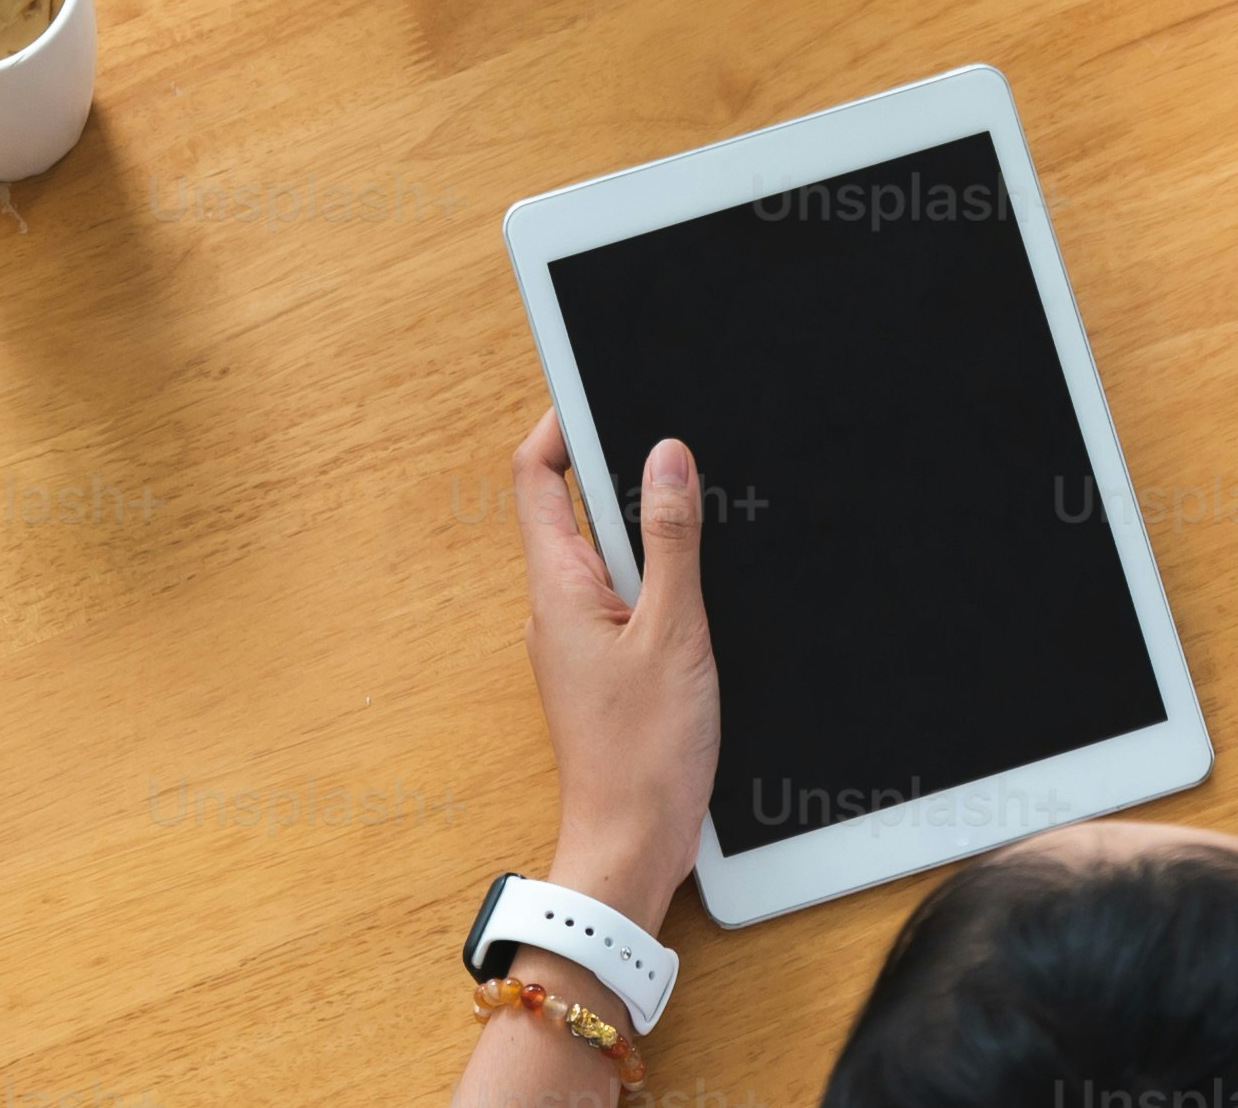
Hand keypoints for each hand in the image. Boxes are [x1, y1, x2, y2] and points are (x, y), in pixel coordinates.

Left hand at [505, 412, 713, 923]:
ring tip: (699, 510)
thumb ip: (672, 541)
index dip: (562, 424)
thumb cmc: (643, 755)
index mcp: (558, 587)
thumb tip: (667, 456)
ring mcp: (579, 639)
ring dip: (645, 526)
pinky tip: (701, 585)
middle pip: (573, 508)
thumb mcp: (674, 632)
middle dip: (618, 467)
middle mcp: (557, 606)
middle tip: (673, 442)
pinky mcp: (607, 667)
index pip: (535, 479)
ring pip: (605, 553)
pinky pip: (625, 595)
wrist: (632, 848)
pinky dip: (658, 574)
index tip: (601, 389)